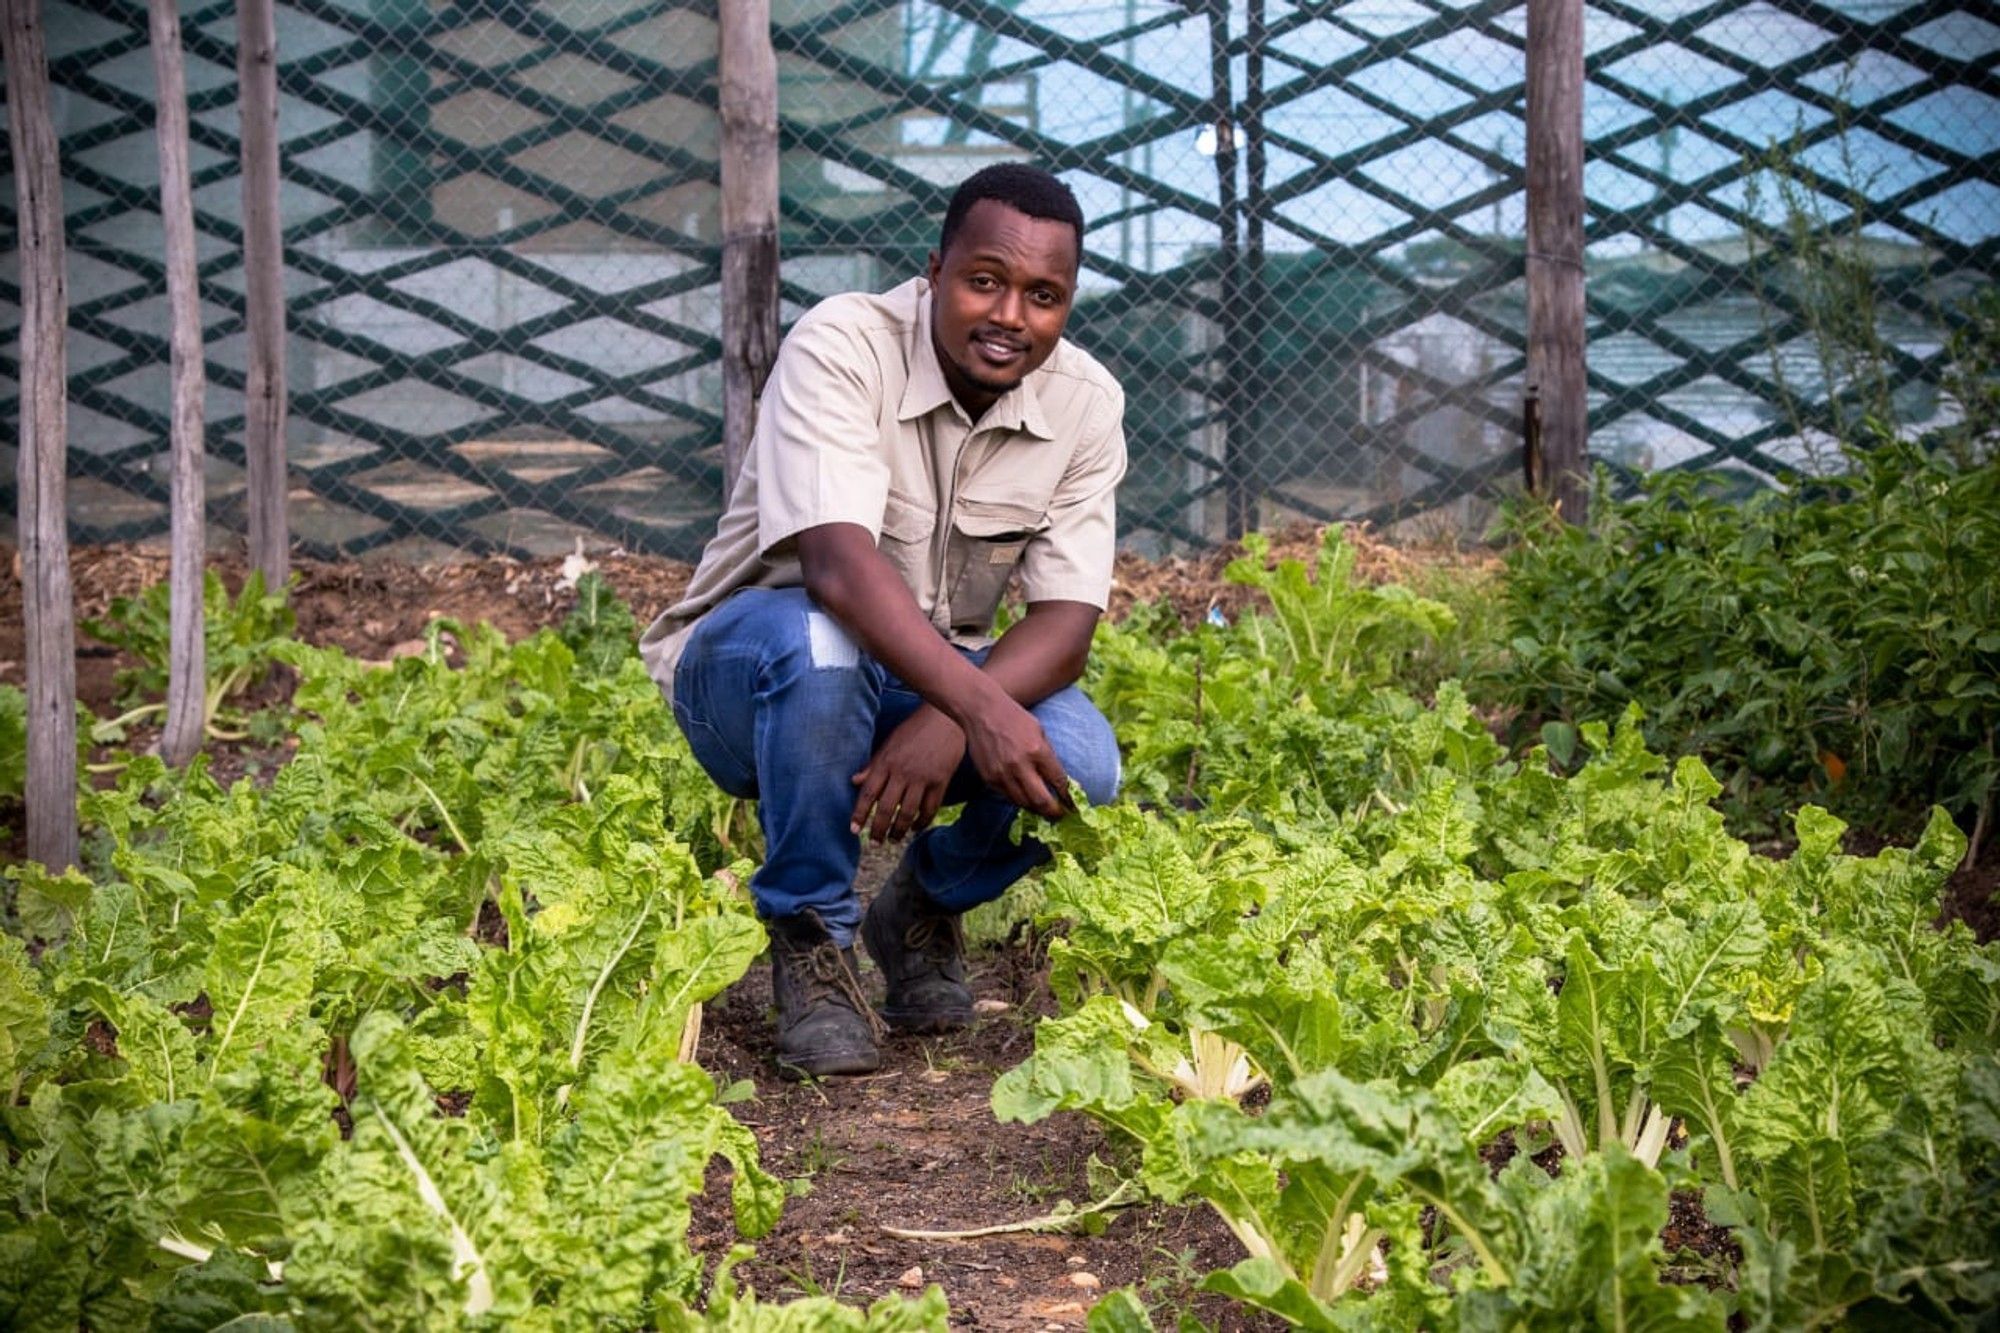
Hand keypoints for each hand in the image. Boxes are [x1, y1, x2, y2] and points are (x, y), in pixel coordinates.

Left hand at [851, 707, 965, 842]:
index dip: (859, 813)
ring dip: (899, 830)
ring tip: (894, 839)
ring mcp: (922, 778)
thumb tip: (854, 781)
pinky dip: (922, 822)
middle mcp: (902, 772)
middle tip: (875, 842)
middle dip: (878, 829)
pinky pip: (929, 808)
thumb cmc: (914, 730)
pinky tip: (916, 828)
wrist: (945, 719)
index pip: (868, 793)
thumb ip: (873, 765)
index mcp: (886, 762)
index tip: (853, 830)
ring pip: (907, 812)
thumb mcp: (889, 744)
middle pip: (886, 808)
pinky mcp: (940, 781)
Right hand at [957, 684, 1072, 820]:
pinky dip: (1019, 800)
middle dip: (1054, 812)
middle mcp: (1020, 766)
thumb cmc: (1014, 718)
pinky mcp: (989, 778)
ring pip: (1023, 803)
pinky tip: (1025, 797)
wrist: (981, 711)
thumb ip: (1048, 756)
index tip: (1072, 805)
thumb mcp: (1039, 732)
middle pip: (1041, 801)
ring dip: (1036, 808)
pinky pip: (1008, 797)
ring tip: (1043, 808)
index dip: (1068, 797)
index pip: (1058, 782)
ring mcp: (1002, 774)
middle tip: (1060, 815)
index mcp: (1037, 751)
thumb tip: (1058, 780)